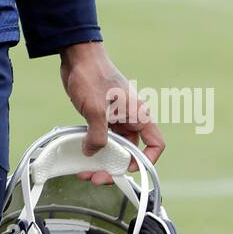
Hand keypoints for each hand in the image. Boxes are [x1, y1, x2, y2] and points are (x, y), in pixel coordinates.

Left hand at [59, 41, 164, 184]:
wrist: (78, 56)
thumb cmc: (93, 75)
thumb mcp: (96, 110)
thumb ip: (98, 135)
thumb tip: (92, 153)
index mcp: (138, 115)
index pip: (155, 144)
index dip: (146, 161)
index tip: (128, 170)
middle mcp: (130, 118)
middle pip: (131, 151)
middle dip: (116, 166)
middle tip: (98, 177)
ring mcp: (116, 117)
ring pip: (115, 146)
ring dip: (103, 160)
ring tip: (87, 171)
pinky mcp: (101, 115)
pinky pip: (102, 137)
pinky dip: (94, 148)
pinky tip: (82, 154)